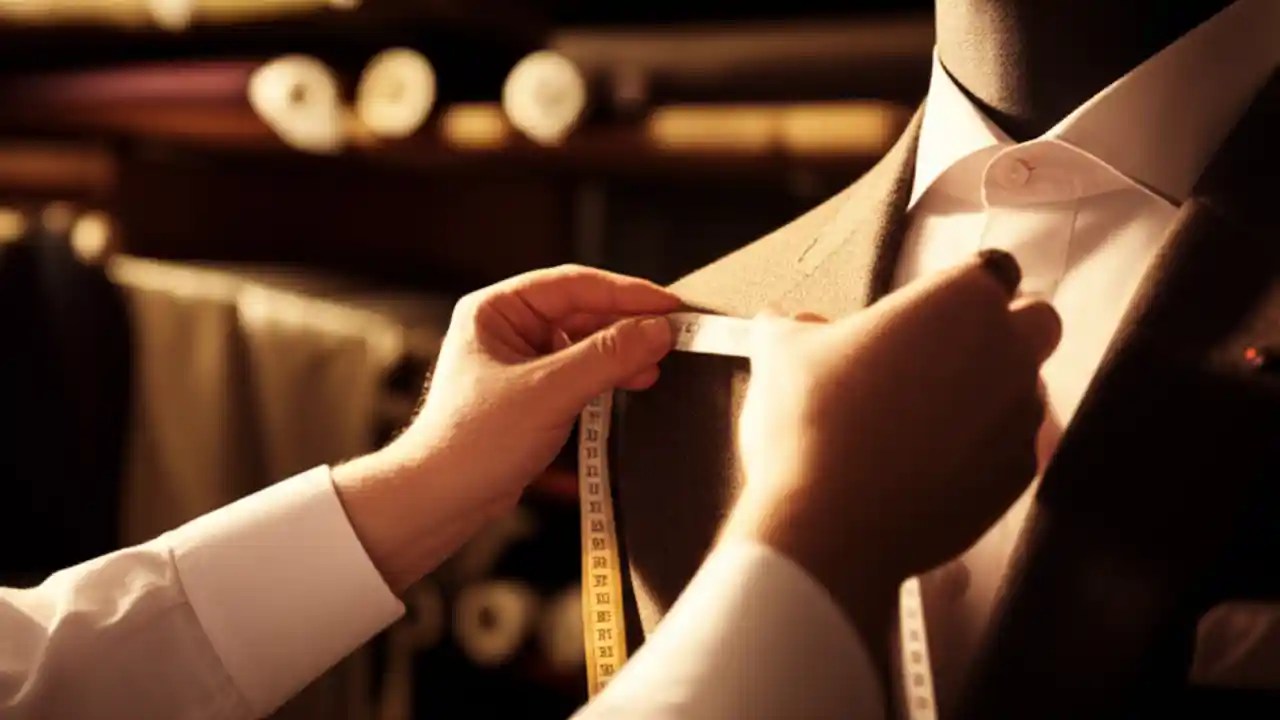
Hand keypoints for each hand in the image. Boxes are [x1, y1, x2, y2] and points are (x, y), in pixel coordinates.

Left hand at [334, 265, 679, 591]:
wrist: (442, 499)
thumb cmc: (473, 442)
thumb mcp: (549, 392)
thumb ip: (607, 357)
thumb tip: (657, 331)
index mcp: (496, 309)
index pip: (574, 284)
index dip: (626, 292)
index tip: (668, 305)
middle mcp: (506, 326)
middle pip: (582, 309)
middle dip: (627, 323)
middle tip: (673, 334)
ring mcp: (519, 359)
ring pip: (585, 340)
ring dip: (622, 350)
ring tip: (657, 362)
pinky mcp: (532, 390)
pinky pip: (580, 368)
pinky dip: (609, 373)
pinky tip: (635, 380)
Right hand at [722, 251, 1060, 646]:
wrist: (830, 524)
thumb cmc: (811, 421)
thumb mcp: (783, 352)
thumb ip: (797, 326)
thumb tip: (795, 324)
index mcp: (960, 300)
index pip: (994, 270)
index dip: (963, 288)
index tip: (929, 311)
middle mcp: (1008, 351)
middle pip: (1037, 322)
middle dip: (1004, 332)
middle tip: (943, 355)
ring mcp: (1019, 417)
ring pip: (1025, 389)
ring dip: (990, 394)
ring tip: (924, 421)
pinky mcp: (1017, 476)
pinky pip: (1012, 448)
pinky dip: (982, 450)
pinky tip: (930, 465)